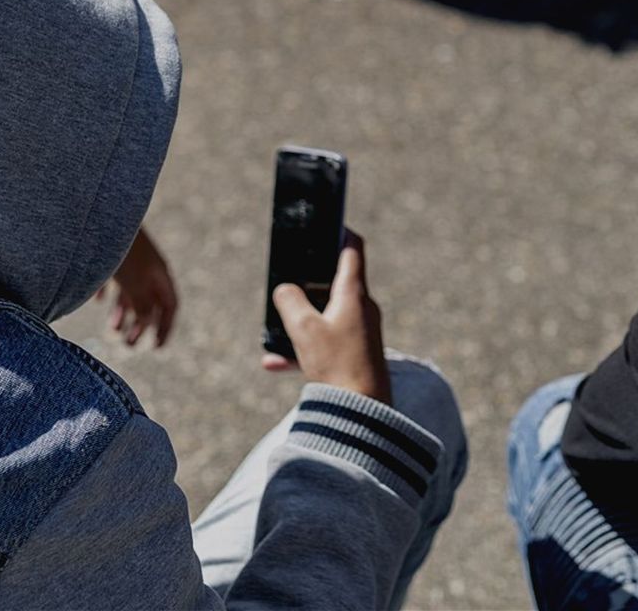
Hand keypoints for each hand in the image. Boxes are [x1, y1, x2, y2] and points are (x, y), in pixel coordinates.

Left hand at [97, 226, 177, 346]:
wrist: (106, 211)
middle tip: (127, 345)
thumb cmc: (122, 250)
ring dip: (124, 312)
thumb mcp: (135, 284)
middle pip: (150, 302)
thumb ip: (143, 306)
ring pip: (133, 291)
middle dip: (141, 325)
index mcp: (160, 276)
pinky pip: (117, 278)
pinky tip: (98, 301)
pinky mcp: (116, 253)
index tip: (157, 347)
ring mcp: (133, 260)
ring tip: (111, 328)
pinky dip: (110, 292)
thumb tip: (147, 324)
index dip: (165, 328)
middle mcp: (150, 269)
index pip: (170, 307)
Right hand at [264, 229, 391, 404]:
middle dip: (308, 280)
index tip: (324, 223)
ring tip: (275, 331)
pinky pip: (325, 342)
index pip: (352, 248)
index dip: (338, 231)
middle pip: (334, 281)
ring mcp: (361, 331)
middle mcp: (362, 308)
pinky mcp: (356, 353)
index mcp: (353, 293)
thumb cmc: (337, 365)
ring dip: (300, 320)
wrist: (362, 414)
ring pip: (325, 315)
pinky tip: (275, 363)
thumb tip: (285, 290)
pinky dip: (302, 347)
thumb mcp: (303, 328)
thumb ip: (289, 301)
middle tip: (290, 276)